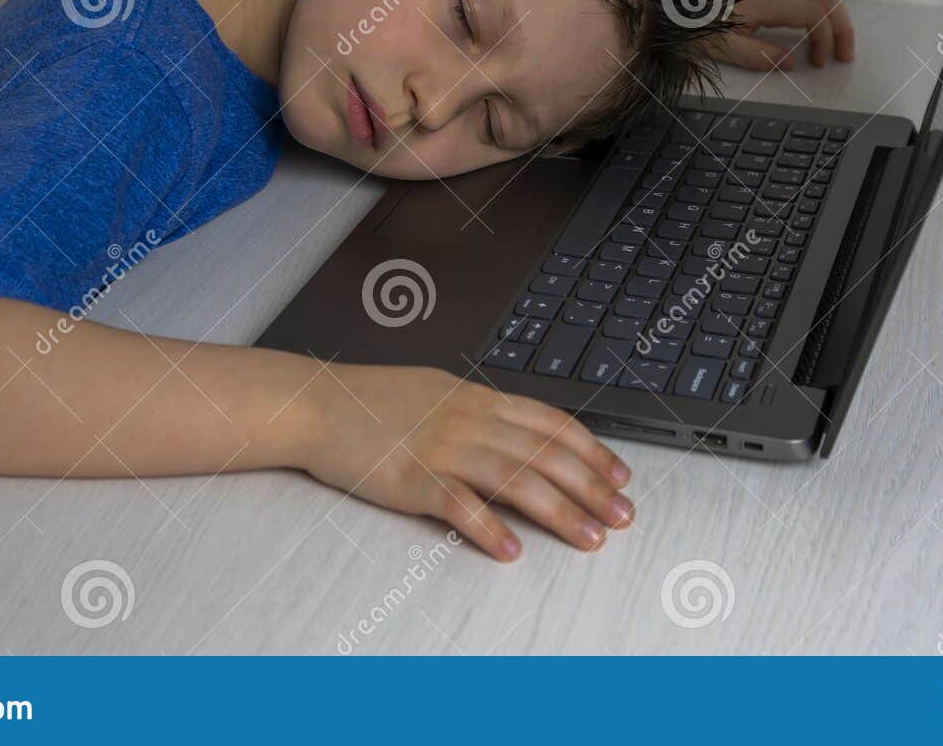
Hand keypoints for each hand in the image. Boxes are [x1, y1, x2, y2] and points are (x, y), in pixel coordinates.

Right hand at [301, 363, 633, 559]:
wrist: (318, 403)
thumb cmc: (376, 401)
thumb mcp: (441, 392)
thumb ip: (484, 413)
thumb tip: (526, 434)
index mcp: (480, 399)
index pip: (553, 424)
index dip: (593, 452)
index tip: (622, 477)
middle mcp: (470, 420)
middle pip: (546, 455)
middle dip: (592, 488)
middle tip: (624, 517)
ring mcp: (442, 448)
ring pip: (517, 480)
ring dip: (560, 512)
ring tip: (590, 538)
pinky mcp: (411, 478)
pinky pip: (460, 505)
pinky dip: (490, 529)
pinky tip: (513, 551)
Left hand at [703, 0, 855, 70]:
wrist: (674, 3)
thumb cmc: (693, 25)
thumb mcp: (719, 47)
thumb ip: (755, 55)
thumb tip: (790, 62)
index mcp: (765, 1)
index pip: (813, 12)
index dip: (824, 38)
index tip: (817, 63)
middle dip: (842, 26)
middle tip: (843, 57)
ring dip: (835, 18)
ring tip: (835, 48)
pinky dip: (822, 12)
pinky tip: (816, 34)